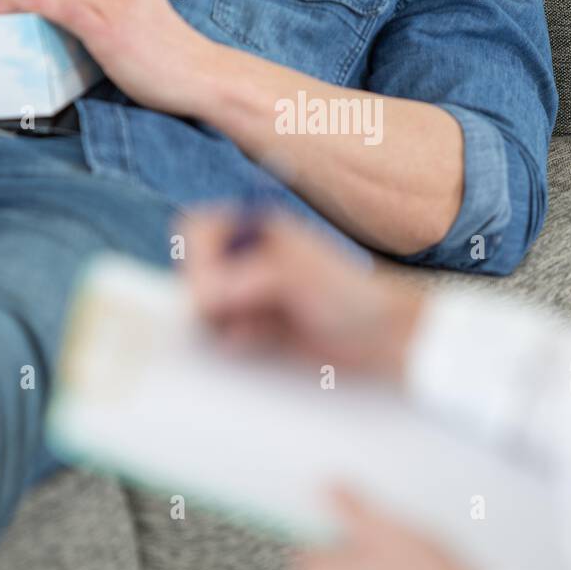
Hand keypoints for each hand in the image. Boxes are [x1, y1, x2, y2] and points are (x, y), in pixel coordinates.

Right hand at [183, 209, 425, 380]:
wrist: (378, 337)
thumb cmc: (347, 292)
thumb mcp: (297, 273)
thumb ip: (247, 277)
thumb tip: (202, 295)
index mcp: (255, 228)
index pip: (198, 229)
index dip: (197, 257)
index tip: (209, 289)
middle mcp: (244, 257)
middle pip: (192, 270)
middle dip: (205, 295)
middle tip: (233, 313)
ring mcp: (245, 294)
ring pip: (201, 307)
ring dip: (218, 322)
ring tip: (257, 327)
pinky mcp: (249, 328)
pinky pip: (218, 336)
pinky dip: (231, 341)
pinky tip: (264, 340)